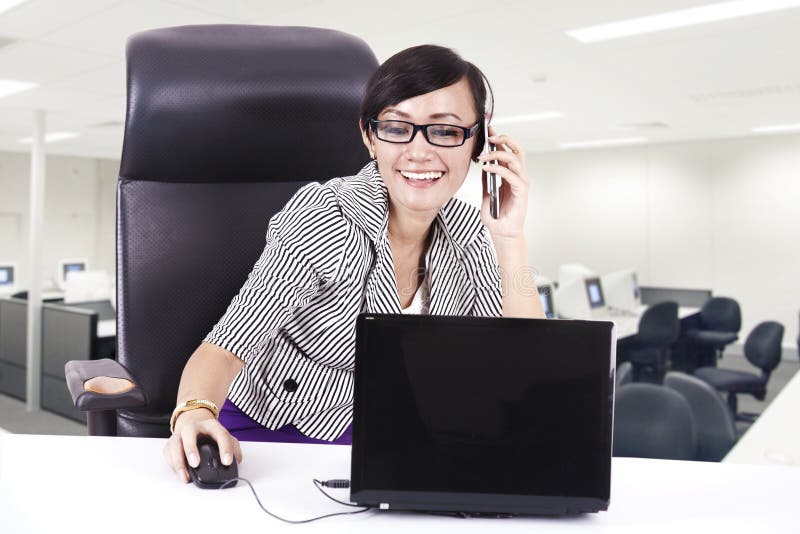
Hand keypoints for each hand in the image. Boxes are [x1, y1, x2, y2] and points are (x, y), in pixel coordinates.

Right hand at [162, 408, 242, 482]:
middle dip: (191, 449)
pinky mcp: (170, 442)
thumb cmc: (209, 433)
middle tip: (196, 463)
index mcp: (211, 425)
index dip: (225, 448)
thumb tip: (237, 460)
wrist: (193, 421)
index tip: (227, 462)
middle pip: (189, 434)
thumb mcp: (224, 436)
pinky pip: (168, 453)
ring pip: (175, 445)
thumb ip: (233, 447)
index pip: (220, 434)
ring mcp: (180, 434)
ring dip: (179, 461)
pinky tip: (180, 473)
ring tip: (185, 477)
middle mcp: (193, 427)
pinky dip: (172, 465)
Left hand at [476, 126, 529, 240]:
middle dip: (504, 139)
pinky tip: (486, 168)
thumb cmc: (497, 216)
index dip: (499, 139)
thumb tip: (483, 163)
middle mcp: (518, 176)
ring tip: (483, 156)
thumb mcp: (487, 193)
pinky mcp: (521, 191)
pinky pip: (510, 174)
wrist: (502, 233)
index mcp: (511, 175)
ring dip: (497, 154)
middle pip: (517, 150)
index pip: (508, 151)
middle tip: (490, 137)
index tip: (488, 131)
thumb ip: (487, 179)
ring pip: (515, 159)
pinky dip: (498, 168)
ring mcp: (521, 183)